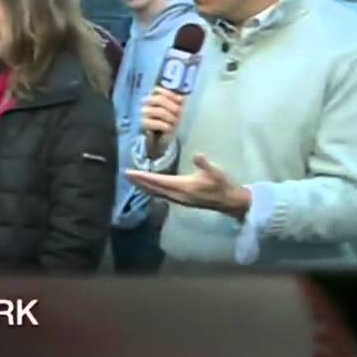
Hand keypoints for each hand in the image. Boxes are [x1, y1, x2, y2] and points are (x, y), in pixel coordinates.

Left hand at [126, 153, 251, 218]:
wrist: (230, 202)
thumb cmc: (222, 185)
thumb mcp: (215, 172)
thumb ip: (205, 164)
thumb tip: (197, 155)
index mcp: (183, 187)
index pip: (158, 181)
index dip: (143, 177)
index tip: (130, 173)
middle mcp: (178, 195)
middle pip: (153, 188)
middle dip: (139, 182)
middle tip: (126, 175)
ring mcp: (179, 199)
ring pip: (156, 193)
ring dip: (144, 186)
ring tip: (133, 180)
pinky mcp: (182, 200)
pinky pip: (162, 195)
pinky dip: (152, 190)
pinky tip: (149, 188)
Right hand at [141, 87, 185, 157]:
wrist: (163, 139)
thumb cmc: (170, 122)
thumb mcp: (175, 110)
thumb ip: (177, 101)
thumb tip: (182, 96)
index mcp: (153, 97)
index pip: (157, 90)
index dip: (170, 94)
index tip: (181, 101)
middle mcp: (146, 104)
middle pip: (158, 99)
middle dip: (172, 106)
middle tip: (179, 113)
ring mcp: (143, 114)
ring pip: (158, 111)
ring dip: (169, 117)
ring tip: (175, 122)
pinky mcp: (142, 125)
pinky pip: (152, 122)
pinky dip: (164, 125)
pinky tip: (169, 128)